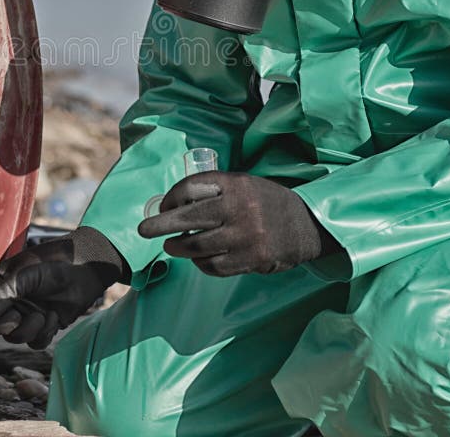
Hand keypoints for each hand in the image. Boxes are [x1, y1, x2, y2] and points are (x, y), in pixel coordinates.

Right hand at [0, 227, 127, 348]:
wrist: (85, 269)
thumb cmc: (53, 263)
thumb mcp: (24, 275)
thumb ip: (0, 295)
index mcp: (2, 282)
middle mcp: (12, 300)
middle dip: (8, 323)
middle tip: (20, 314)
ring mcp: (27, 313)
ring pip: (15, 337)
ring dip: (29, 329)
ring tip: (43, 314)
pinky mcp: (44, 325)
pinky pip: (35, 342)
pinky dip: (45, 332)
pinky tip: (55, 316)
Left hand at [137, 172, 338, 276]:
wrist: (306, 224)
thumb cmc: (265, 201)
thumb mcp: (242, 184)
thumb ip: (213, 191)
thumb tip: (172, 205)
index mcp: (235, 184)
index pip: (192, 187)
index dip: (172, 197)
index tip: (163, 207)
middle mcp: (240, 208)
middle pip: (189, 218)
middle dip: (161, 225)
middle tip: (143, 231)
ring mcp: (246, 236)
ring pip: (198, 246)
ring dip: (178, 247)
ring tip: (171, 246)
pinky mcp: (252, 259)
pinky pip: (214, 266)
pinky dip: (200, 263)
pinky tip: (198, 258)